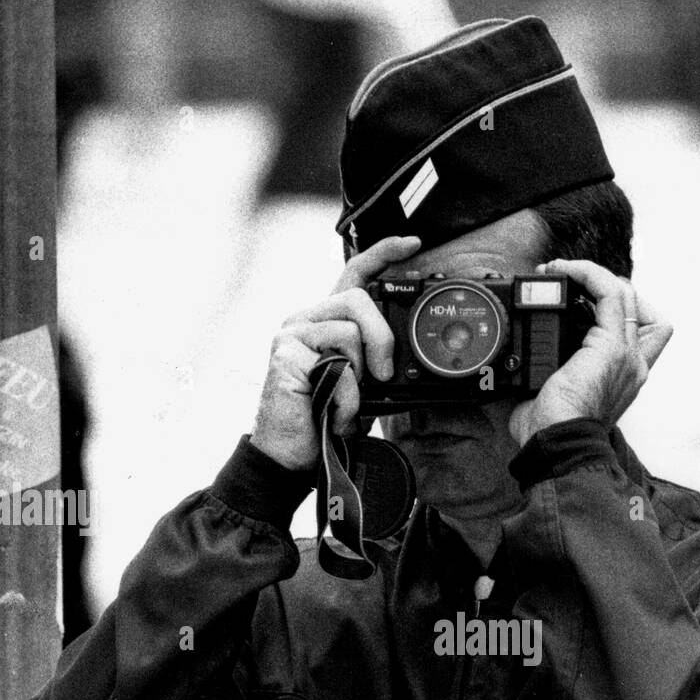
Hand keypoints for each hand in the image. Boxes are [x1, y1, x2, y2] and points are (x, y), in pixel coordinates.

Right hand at [250, 234, 421, 470]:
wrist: (291, 455)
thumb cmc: (326, 419)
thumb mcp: (363, 385)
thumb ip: (377, 360)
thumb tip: (407, 349)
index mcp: (326, 321)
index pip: (354, 274)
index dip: (384, 253)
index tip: (413, 244)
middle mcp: (307, 319)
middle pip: (358, 299)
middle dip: (383, 338)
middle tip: (384, 375)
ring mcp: (292, 334)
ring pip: (351, 329)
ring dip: (361, 376)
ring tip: (347, 403)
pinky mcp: (285, 354)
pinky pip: (337, 362)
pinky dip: (346, 395)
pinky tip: (334, 412)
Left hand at [508, 259, 672, 448]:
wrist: (558, 443)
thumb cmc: (551, 431)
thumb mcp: (547, 400)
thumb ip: (541, 378)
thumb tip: (504, 372)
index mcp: (622, 377)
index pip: (642, 332)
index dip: (616, 309)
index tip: (579, 300)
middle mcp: (632, 364)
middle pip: (635, 306)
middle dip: (601, 285)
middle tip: (567, 284)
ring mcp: (626, 353)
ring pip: (624, 293)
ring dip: (590, 274)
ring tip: (561, 272)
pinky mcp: (612, 345)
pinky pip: (609, 291)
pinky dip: (587, 273)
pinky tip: (563, 271)